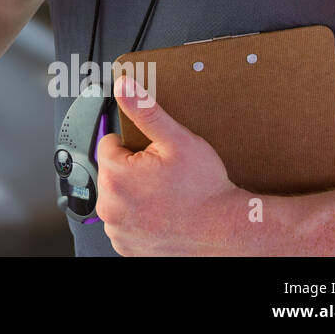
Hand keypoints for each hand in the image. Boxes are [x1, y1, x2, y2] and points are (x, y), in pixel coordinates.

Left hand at [95, 72, 246, 254]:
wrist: (226, 231)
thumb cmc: (205, 190)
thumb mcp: (178, 140)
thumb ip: (145, 111)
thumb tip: (124, 86)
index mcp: (115, 175)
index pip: (108, 144)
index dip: (133, 147)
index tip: (153, 157)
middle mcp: (110, 206)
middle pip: (110, 172)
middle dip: (132, 170)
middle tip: (162, 178)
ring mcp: (117, 229)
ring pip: (116, 198)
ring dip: (133, 195)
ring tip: (163, 197)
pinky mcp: (126, 246)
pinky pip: (122, 223)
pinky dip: (137, 218)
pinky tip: (159, 215)